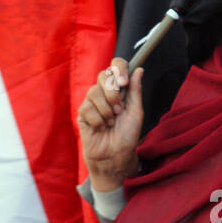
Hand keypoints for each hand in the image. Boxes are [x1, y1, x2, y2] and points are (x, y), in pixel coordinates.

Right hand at [77, 58, 142, 189]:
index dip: (119, 68)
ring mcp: (92, 101)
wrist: (115, 156)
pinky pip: (87, 108)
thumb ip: (135, 91)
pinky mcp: (82, 112)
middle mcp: (104, 92)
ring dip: (106, 111)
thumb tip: (139, 69)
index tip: (124, 81)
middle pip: (103, 75)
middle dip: (113, 93)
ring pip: (94, 92)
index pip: (116, 66)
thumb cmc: (127, 136)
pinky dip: (98, 120)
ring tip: (111, 123)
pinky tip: (101, 128)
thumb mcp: (136, 113)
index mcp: (119, 89)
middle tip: (119, 110)